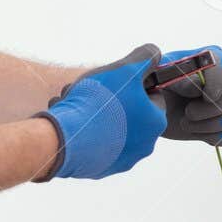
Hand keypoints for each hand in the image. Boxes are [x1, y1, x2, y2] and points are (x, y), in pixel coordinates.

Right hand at [35, 44, 166, 179]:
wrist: (66, 138)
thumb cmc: (99, 103)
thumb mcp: (126, 69)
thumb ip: (145, 57)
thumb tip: (155, 53)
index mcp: (155, 122)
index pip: (152, 96)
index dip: (133, 85)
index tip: (115, 82)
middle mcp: (144, 145)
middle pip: (129, 112)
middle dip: (111, 100)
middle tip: (92, 92)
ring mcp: (122, 160)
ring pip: (110, 128)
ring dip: (95, 114)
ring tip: (76, 105)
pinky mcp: (100, 169)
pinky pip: (95, 144)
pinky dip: (86, 133)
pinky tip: (73, 123)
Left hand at [155, 46, 221, 146]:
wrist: (150, 109)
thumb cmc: (153, 85)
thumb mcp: (157, 76)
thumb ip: (172, 74)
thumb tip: (193, 81)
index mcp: (210, 59)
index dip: (217, 85)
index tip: (205, 97)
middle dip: (211, 108)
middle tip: (188, 113)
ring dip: (208, 125)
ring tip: (184, 123)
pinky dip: (214, 137)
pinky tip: (194, 131)